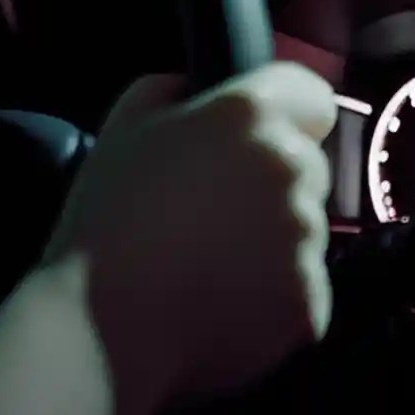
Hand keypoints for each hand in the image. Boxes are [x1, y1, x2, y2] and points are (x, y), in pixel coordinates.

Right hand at [43, 62, 336, 414]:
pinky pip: (301, 288)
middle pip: (309, 166)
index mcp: (249, 116)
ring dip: (272, 241)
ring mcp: (307, 240)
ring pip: (305, 230)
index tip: (257, 138)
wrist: (102, 325)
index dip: (288, 113)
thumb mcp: (124, 124)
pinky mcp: (310, 302)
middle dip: (274, 182)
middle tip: (216, 210)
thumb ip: (173, 89)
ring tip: (210, 262)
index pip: (312, 95)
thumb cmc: (106, 218)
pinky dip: (271, 295)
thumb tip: (196, 90)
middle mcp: (291, 169)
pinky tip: (219, 299)